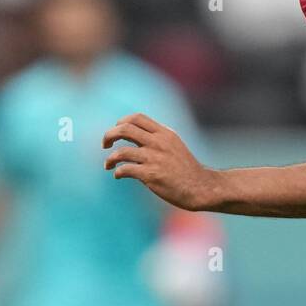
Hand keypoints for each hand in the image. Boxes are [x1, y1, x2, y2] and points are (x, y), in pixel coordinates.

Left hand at [102, 113, 216, 211]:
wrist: (201, 187)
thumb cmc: (186, 169)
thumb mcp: (174, 145)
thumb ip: (157, 139)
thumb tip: (133, 136)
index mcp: (164, 133)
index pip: (136, 118)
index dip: (121, 122)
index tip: (116, 132)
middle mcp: (158, 142)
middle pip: (124, 129)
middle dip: (109, 135)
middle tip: (105, 145)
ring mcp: (154, 158)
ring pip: (121, 152)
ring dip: (110, 159)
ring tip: (108, 165)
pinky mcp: (151, 175)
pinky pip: (125, 170)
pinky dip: (117, 172)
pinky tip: (118, 175)